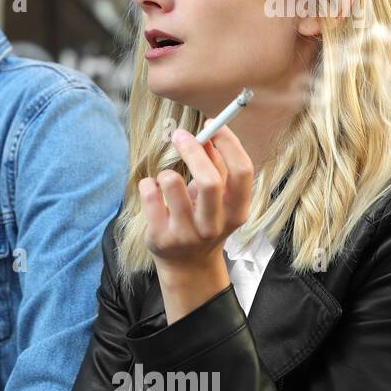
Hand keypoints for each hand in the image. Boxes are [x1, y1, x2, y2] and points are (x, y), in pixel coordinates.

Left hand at [139, 126, 253, 322]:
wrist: (186, 265)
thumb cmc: (203, 220)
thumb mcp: (218, 199)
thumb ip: (216, 167)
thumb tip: (208, 132)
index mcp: (236, 212)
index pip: (242, 172)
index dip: (229, 143)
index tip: (213, 125)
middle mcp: (214, 225)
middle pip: (209, 181)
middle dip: (192, 151)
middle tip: (180, 135)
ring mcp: (186, 234)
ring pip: (173, 184)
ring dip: (167, 173)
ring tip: (167, 179)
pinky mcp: (160, 237)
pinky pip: (149, 196)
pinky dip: (148, 184)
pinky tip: (152, 190)